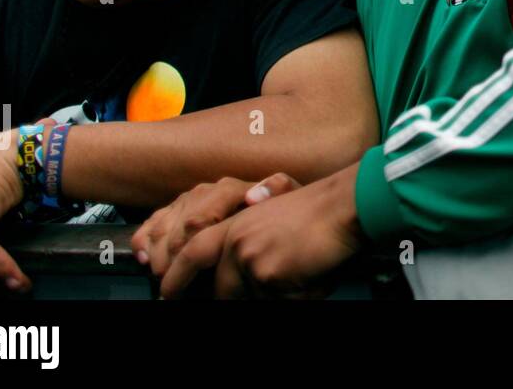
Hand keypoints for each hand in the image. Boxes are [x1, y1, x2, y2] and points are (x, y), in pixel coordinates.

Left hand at [159, 168, 362, 298]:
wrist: (344, 208)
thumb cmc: (317, 211)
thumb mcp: (272, 213)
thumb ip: (246, 234)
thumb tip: (231, 263)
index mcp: (235, 225)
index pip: (192, 254)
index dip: (176, 279)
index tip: (167, 296)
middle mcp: (237, 242)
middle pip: (222, 290)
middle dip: (243, 296)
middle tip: (269, 281)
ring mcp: (250, 260)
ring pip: (252, 299)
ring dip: (276, 294)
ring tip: (299, 269)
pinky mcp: (267, 277)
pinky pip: (275, 303)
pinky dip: (294, 297)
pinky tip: (308, 274)